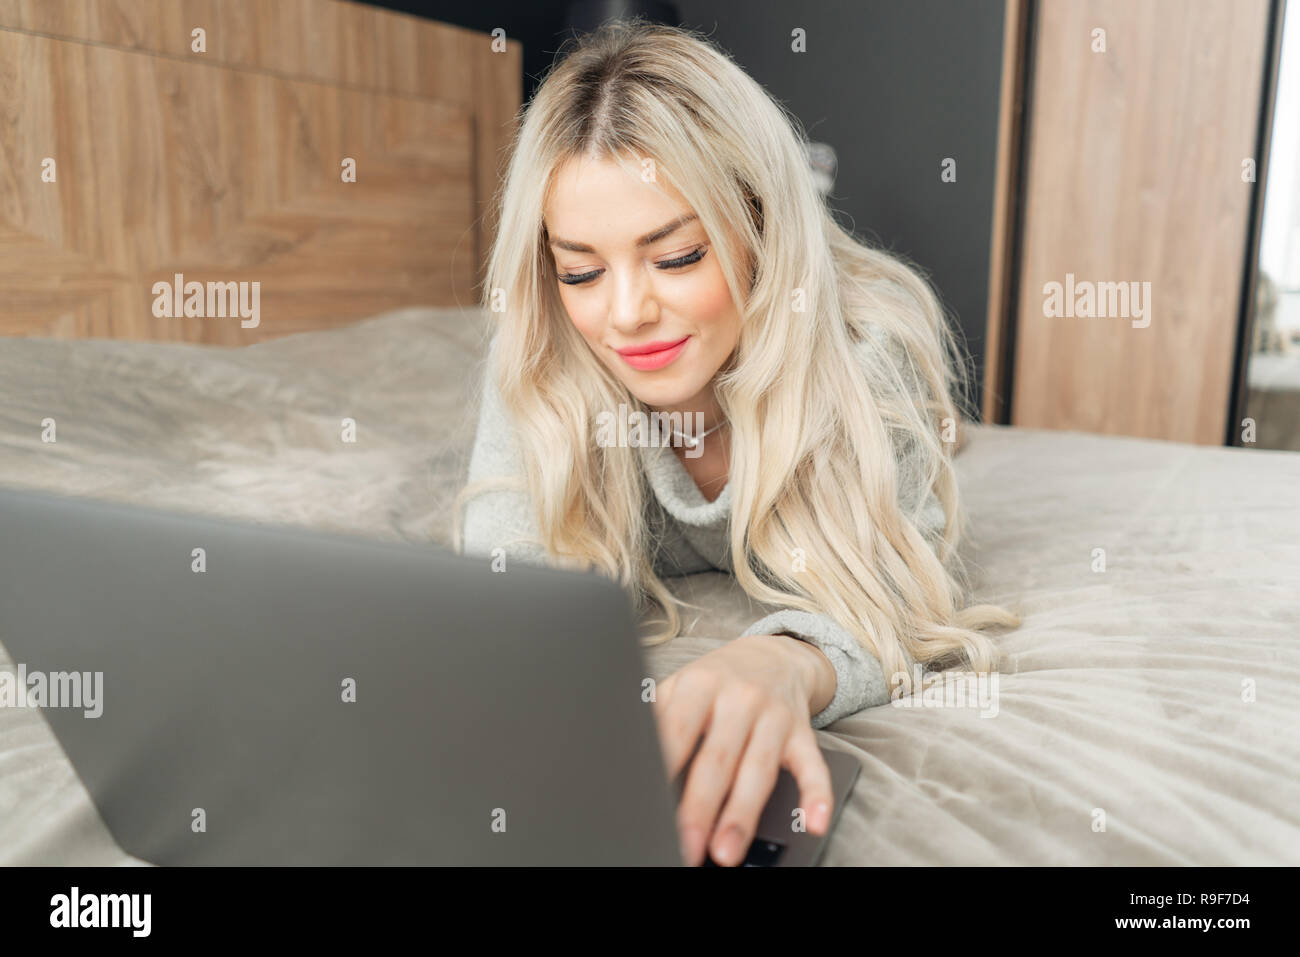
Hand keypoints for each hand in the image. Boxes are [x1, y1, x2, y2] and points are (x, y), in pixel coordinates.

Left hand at [652, 634, 835, 865]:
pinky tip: (813, 823)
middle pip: (717, 758)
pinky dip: (816, 796)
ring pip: (759, 770)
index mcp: (700, 685)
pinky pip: (812, 767)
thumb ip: (657, 718)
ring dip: (742, 814)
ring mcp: (775, 715)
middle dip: (700, 807)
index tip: (648, 805)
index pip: (678, 731)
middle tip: (685, 847)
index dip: (664, 769)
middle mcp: (739, 698)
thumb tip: (627, 758)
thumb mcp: (681, 686)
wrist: (773, 655)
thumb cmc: (715, 681)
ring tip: (726, 851)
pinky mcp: (803, 733)